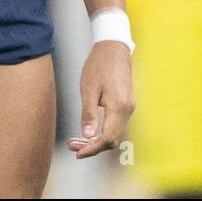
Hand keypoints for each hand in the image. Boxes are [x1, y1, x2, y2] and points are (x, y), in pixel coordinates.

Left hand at [68, 41, 133, 158]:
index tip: (77, 152)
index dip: (92, 149)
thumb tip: (87, 136)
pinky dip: (103, 132)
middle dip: (93, 147)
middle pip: (112, 139)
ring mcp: (129, 107)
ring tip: (77, 140)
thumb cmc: (99, 65)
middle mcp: (127, 110)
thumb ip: (89, 113)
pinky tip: (90, 131)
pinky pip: (116, 125)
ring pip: (115, 133)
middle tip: (72, 146)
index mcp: (118, 106)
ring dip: (97, 140)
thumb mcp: (88, 88)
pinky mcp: (126, 104)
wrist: (114, 48)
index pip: (107, 138)